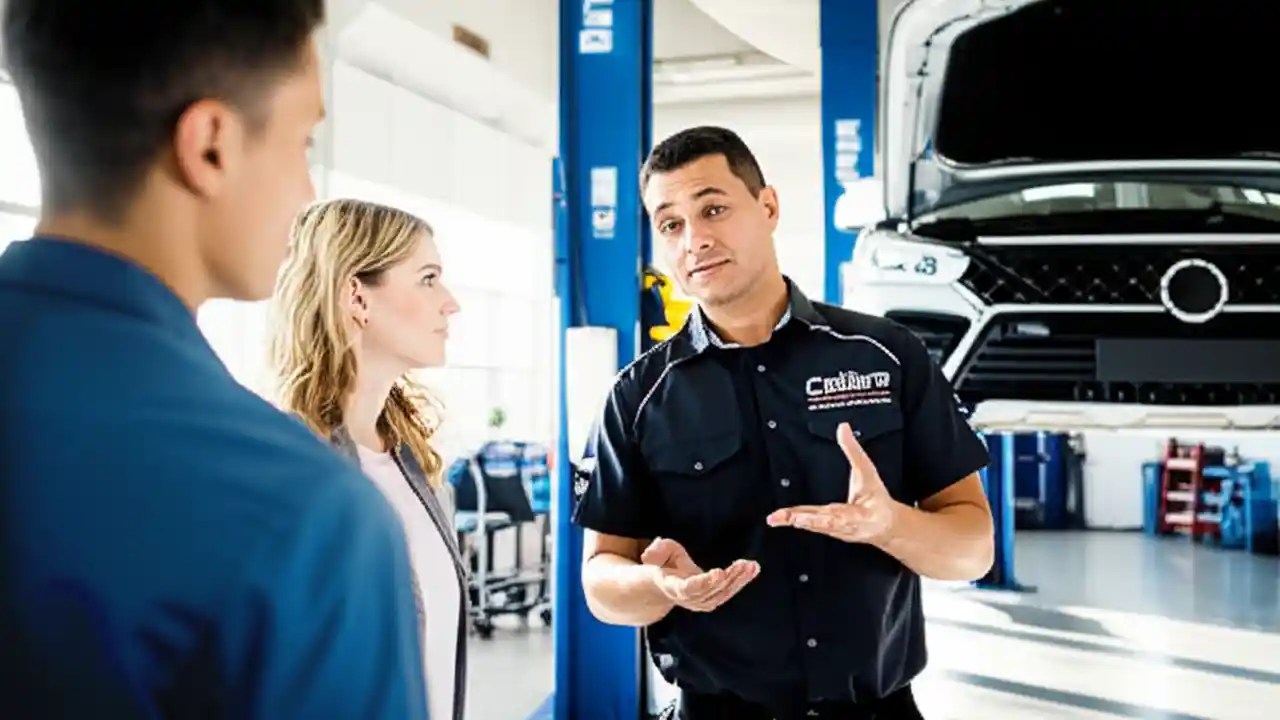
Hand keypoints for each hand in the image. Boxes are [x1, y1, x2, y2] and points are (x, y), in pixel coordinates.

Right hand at [641, 537, 759, 612]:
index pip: (689, 588)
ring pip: (722, 594)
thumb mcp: (657, 552)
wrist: (664, 585)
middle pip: (711, 591)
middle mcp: (688, 599)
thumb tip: (650, 556)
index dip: (704, 582)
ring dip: (739, 580)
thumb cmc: (662, 564)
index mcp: (672, 587)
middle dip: (729, 578)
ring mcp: (701, 602)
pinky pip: (727, 593)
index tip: (719, 573)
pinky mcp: (712, 600)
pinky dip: (740, 582)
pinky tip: (752, 568)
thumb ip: (657, 550)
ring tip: (752, 565)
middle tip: (744, 565)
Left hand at [766, 422, 897, 543]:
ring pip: (814, 526)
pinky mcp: (829, 531)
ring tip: (778, 518)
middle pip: (823, 523)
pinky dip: (798, 522)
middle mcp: (846, 526)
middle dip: (805, 520)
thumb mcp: (867, 472)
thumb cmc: (877, 499)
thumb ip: (853, 450)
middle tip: (787, 518)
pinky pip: (812, 526)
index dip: (826, 517)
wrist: (886, 524)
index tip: (813, 515)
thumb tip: (843, 428)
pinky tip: (786, 519)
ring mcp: (836, 531)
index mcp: (859, 514)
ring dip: (796, 522)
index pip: (841, 515)